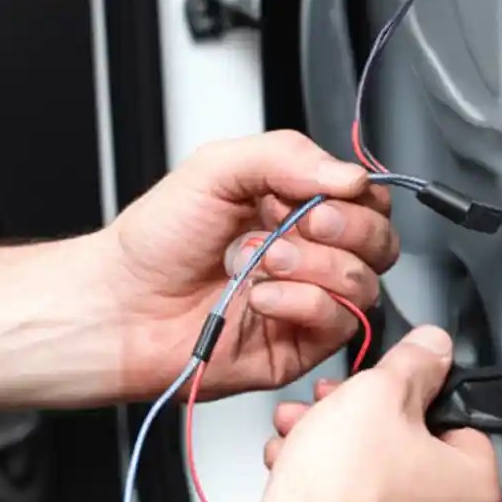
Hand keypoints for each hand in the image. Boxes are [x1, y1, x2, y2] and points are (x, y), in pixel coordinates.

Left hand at [100, 130, 398, 400]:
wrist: (120, 305)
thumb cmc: (156, 241)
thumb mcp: (216, 169)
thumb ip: (286, 156)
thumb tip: (351, 175)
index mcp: (298, 207)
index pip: (368, 198)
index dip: (357, 196)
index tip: (318, 194)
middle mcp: (311, 254)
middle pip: (381, 240)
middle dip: (346, 229)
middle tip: (300, 225)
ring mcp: (309, 300)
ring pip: (365, 281)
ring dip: (316, 266)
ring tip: (263, 261)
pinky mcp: (302, 345)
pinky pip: (339, 323)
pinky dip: (303, 303)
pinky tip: (263, 297)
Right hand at [230, 326, 501, 501]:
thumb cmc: (339, 494)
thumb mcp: (379, 393)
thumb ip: (414, 361)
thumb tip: (433, 346)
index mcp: (475, 485)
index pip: (457, 414)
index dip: (411, 389)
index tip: (383, 381)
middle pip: (409, 440)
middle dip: (357, 412)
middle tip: (333, 400)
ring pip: (373, 468)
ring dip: (332, 439)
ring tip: (301, 428)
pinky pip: (352, 501)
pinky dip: (324, 479)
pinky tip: (295, 463)